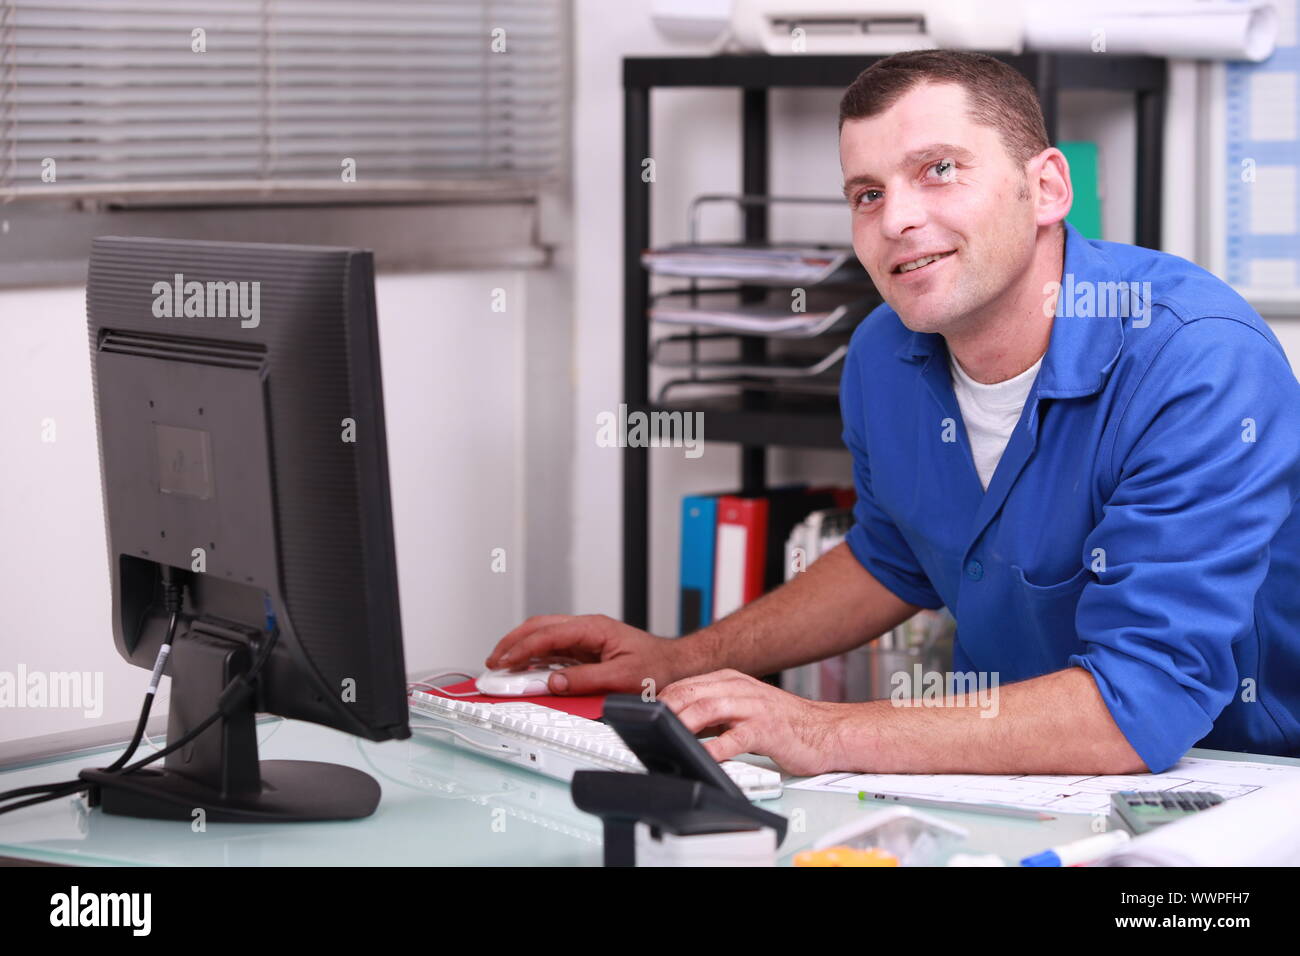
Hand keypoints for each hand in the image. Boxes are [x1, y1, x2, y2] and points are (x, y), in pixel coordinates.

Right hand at [484, 614, 690, 695]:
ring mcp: (584, 638)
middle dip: (512, 643)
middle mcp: (586, 629)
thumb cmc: (655, 666)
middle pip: (539, 628)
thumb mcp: (621, 676)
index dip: (521, 648)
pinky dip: (534, 659)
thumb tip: (554, 683)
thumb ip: (585, 680)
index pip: (547, 634)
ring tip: (502, 666)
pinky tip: (524, 670)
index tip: (504, 662)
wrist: (675, 664)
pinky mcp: (585, 650)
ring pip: (543, 637)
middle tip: (493, 662)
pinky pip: (553, 650)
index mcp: (593, 628)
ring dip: (521, 650)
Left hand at [658, 669, 848, 776]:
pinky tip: (702, 760)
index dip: (659, 701)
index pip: (684, 685)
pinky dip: (714, 750)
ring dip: (682, 724)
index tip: (640, 717)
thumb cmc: (783, 724)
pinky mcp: (767, 730)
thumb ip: (712, 713)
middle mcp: (739, 689)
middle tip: (643, 729)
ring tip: (664, 739)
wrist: (825, 731)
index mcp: (730, 681)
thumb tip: (678, 724)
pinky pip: (735, 739)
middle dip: (664, 710)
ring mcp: (753, 707)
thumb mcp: (742, 709)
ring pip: (707, 709)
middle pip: (690, 693)